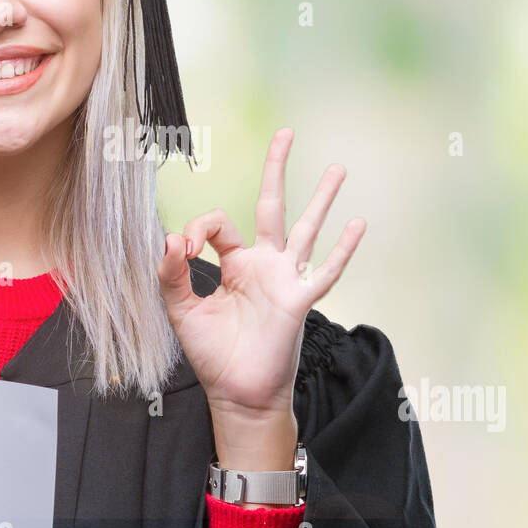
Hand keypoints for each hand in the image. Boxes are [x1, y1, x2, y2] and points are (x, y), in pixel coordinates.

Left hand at [157, 127, 366, 428]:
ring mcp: (284, 280)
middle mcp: (263, 265)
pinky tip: (357, 224)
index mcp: (234, 265)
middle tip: (286, 134)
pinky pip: (324, 272)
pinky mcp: (298, 301)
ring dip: (322, 199)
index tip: (182, 249)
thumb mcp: (181, 312)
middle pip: (272, 206)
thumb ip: (171, 275)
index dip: (197, 229)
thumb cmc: (212, 355)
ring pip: (306, 229)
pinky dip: (341, 250)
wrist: (237, 394)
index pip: (219, 225)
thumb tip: (170, 238)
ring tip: (338, 168)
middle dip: (277, 169)